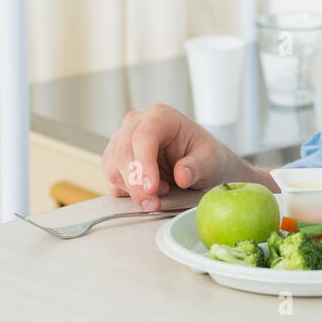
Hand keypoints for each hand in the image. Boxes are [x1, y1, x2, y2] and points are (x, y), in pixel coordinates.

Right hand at [101, 103, 230, 210]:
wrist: (199, 162)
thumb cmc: (204, 155)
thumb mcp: (211, 160)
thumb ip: (197, 166)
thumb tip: (182, 175)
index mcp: (161, 116)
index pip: (144, 137)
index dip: (144, 164)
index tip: (151, 188)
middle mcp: (137, 124)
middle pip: (124, 154)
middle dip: (136, 185)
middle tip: (153, 204)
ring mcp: (122, 140)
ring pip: (113, 168)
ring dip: (132, 190)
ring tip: (160, 194)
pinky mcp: (115, 158)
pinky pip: (111, 179)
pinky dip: (127, 192)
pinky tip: (148, 192)